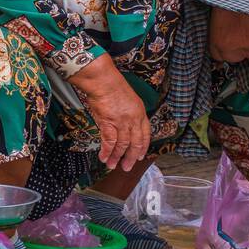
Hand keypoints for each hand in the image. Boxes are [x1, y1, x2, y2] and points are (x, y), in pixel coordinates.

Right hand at [71, 55, 150, 171]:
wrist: (103, 81)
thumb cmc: (112, 85)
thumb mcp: (128, 99)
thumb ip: (128, 112)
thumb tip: (123, 124)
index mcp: (140, 113)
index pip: (145, 135)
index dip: (142, 148)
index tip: (139, 156)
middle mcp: (133, 119)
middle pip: (135, 143)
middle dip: (130, 157)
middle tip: (127, 167)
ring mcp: (122, 122)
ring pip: (122, 145)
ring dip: (117, 157)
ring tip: (112, 166)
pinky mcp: (109, 123)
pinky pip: (109, 141)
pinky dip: (107, 151)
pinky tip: (104, 157)